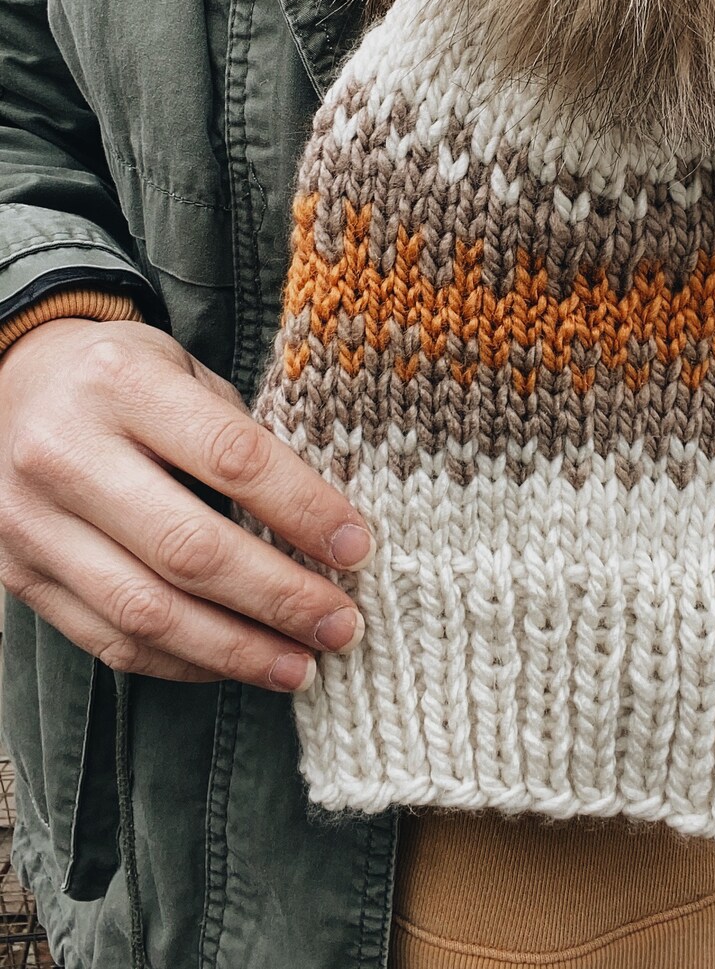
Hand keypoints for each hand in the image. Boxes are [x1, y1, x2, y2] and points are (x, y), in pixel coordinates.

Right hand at [0, 318, 371, 686]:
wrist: (9, 383)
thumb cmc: (123, 376)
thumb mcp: (183, 370)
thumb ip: (242, 437)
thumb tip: (326, 526)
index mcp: (121, 383)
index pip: (231, 457)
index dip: (303, 510)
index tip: (358, 549)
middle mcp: (65, 452)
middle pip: (189, 548)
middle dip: (279, 598)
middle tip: (342, 625)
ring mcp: (33, 522)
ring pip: (146, 612)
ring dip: (236, 650)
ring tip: (300, 666)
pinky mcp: (20, 575)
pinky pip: (108, 640)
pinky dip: (181, 662)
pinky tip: (235, 663)